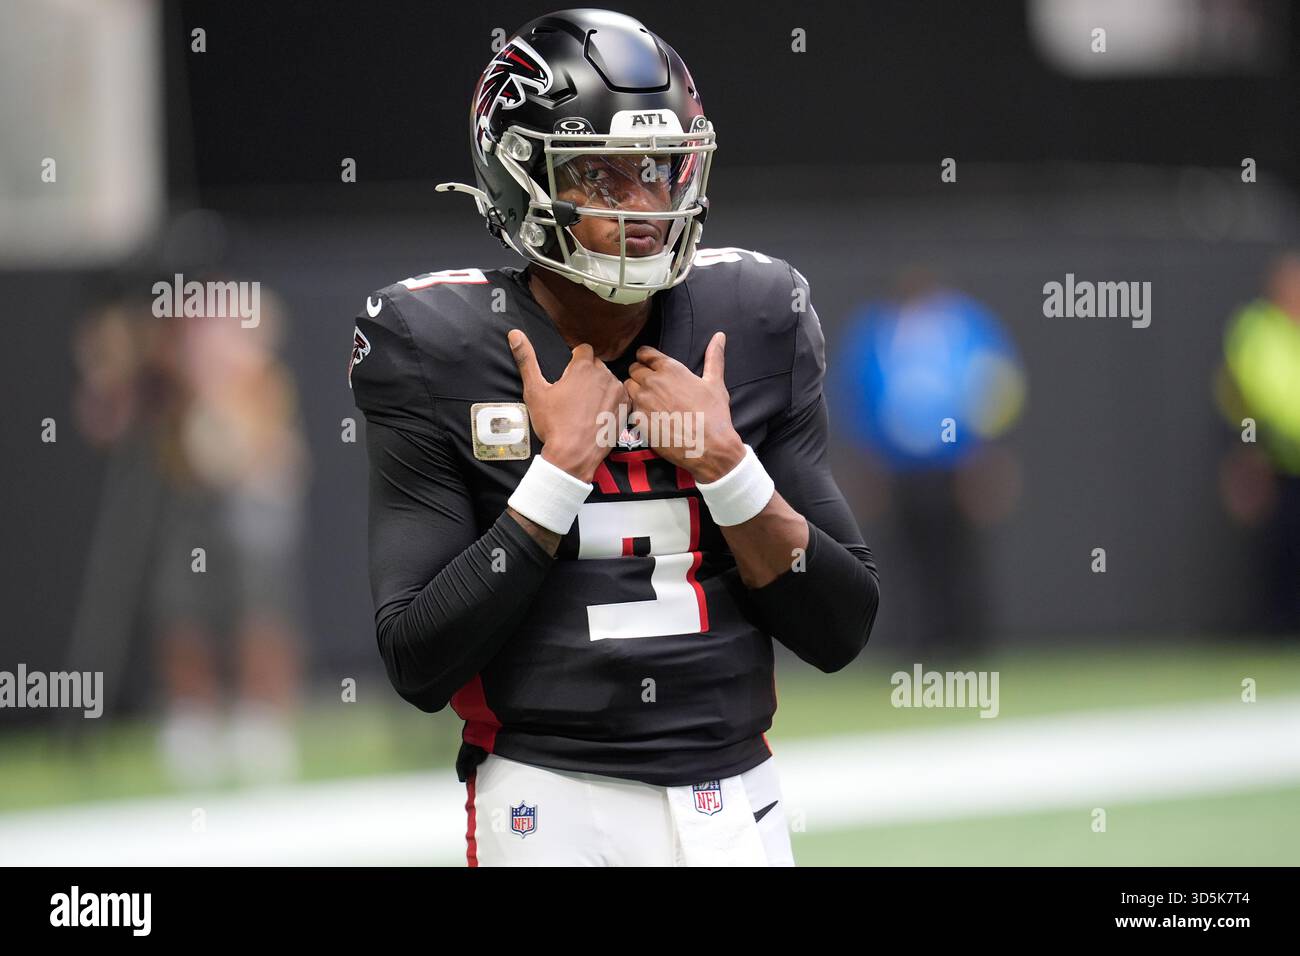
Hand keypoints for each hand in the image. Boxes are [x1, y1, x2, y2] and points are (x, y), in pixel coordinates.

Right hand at [508, 329, 626, 482]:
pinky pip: (619, 396)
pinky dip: (611, 402)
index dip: (574, 360)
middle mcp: (604, 375)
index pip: (583, 349)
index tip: (568, 375)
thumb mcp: (535, 391)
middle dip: (587, 374)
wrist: (573, 455)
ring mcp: (617, 392)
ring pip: (608, 380)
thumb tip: (514, 334)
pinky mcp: (625, 407)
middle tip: (574, 395)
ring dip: (600, 387)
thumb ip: (526, 359)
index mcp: (583, 367)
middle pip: (597, 365)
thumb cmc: (553, 424)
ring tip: (585, 407)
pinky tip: (598, 414)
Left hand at [625, 331, 744, 480]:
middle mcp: (652, 381)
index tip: (651, 365)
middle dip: (640, 375)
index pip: (644, 352)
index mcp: (669, 368)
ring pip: (628, 388)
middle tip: (653, 387)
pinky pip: (629, 410)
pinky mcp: (637, 421)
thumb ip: (713, 356)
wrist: (709, 447)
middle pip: (633, 369)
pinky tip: (649, 418)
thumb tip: (720, 335)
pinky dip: (635, 411)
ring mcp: (642, 402)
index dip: (646, 358)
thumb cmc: (714, 414)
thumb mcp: (715, 382)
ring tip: (649, 401)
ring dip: (635, 391)